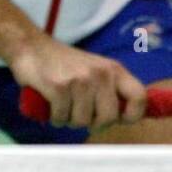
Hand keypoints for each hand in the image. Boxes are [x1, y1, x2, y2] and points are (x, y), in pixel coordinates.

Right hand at [9, 36, 147, 128]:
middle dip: (93, 123)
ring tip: (64, 104)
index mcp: (114, 70)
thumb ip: (111, 90)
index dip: (132, 115)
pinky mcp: (59, 87)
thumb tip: (125, 117)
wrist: (32, 47)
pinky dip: (55, 118)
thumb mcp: (96, 70)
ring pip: (82, 122)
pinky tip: (51, 104)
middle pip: (109, 118)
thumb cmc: (65, 65)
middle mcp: (101, 74)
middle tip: (81, 114)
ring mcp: (80, 80)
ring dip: (70, 120)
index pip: (139, 97)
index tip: (119, 120)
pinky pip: (61, 118)